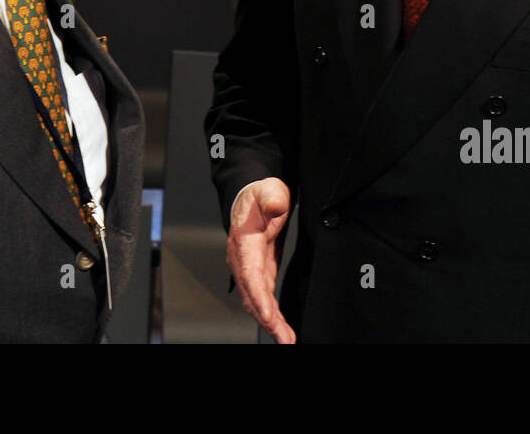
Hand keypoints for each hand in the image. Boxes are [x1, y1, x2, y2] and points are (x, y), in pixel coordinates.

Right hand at [227, 177, 295, 342]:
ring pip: (257, 301)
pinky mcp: (259, 273)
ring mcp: (249, 269)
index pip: (250, 274)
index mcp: (244, 242)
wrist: (252, 196)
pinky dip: (271, 315)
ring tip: (287, 340)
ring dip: (271, 323)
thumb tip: (276, 206)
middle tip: (285, 340)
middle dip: (268, 320)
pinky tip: (281, 329)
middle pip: (253, 295)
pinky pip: (263, 298)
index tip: (269, 317)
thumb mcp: (268, 190)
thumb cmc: (260, 195)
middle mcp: (242, 260)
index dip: (259, 297)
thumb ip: (272, 198)